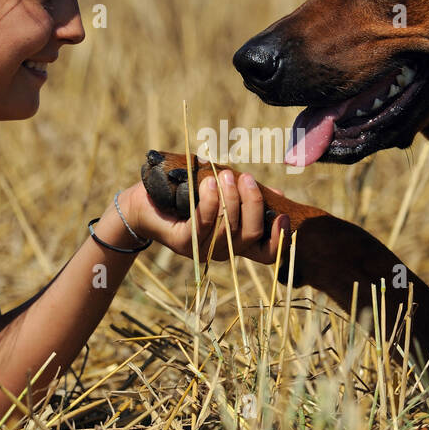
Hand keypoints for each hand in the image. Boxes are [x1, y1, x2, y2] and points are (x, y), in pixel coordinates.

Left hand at [120, 173, 289, 263]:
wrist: (145, 202)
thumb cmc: (187, 194)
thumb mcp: (223, 192)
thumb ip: (247, 195)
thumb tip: (277, 194)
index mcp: (236, 241)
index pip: (265, 254)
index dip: (279, 241)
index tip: (283, 216)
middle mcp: (223, 251)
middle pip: (250, 235)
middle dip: (252, 204)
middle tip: (245, 178)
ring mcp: (204, 250)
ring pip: (228, 228)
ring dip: (230, 198)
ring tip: (224, 174)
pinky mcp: (185, 243)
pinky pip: (203, 223)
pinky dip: (209, 201)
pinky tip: (209, 183)